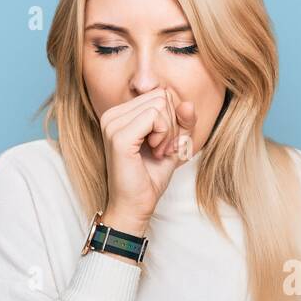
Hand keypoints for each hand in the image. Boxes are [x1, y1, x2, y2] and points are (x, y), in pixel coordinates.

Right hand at [98, 87, 197, 232]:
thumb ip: (183, 122)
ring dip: (168, 132)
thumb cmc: (150, 177)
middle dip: (171, 125)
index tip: (164, 143)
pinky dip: (164, 135)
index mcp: (120, 114)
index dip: (172, 118)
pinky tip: (156, 152)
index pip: (159, 94)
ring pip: (159, 105)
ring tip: (158, 152)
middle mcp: (112, 115)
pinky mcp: (119, 136)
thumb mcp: (174, 143)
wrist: (135, 206)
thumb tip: (187, 103)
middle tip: (162, 149)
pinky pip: (155, 117)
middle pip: (161, 97)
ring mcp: (113, 124)